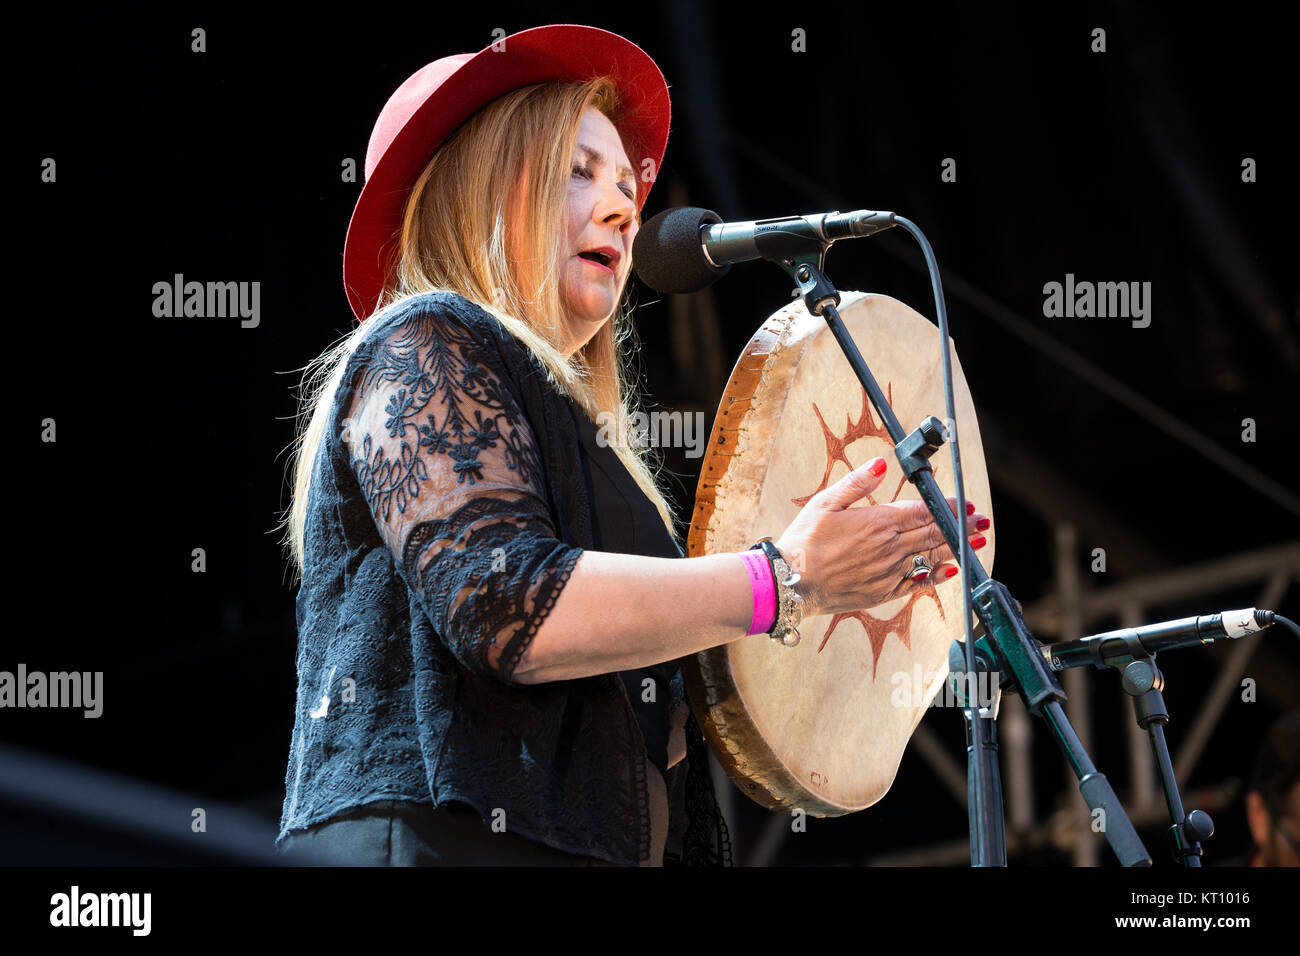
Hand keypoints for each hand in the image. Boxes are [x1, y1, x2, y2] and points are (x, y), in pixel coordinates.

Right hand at [774, 456, 988, 617]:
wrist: (791, 581)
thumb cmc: (804, 540)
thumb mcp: (826, 502)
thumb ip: (857, 483)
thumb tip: (882, 463)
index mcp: (877, 522)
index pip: (922, 511)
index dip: (946, 507)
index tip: (964, 504)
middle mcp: (888, 547)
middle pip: (933, 533)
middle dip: (960, 526)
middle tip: (981, 521)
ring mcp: (888, 572)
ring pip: (931, 556)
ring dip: (956, 547)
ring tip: (977, 541)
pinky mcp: (883, 592)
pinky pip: (918, 583)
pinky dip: (937, 574)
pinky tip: (951, 568)